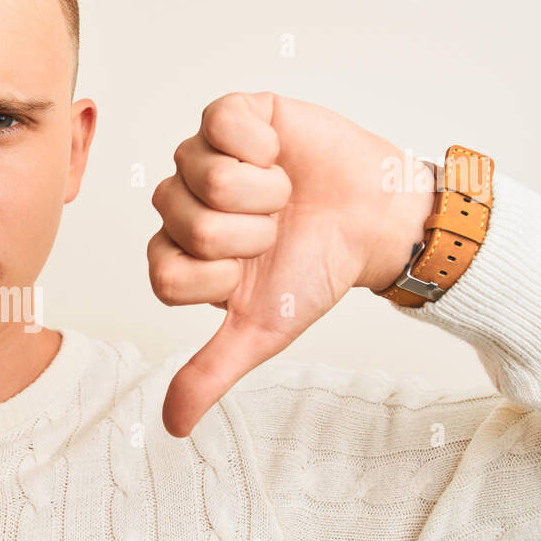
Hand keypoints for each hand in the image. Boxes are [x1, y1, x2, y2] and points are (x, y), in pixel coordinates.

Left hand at [148, 92, 433, 436]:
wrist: (376, 223)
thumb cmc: (316, 271)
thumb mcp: (262, 330)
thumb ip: (210, 371)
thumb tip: (171, 426)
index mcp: (179, 253)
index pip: (164, 275)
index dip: (218, 278)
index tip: (250, 273)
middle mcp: (180, 203)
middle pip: (186, 225)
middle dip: (249, 235)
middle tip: (275, 230)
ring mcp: (202, 156)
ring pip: (206, 177)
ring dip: (263, 194)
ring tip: (282, 195)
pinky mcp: (232, 115)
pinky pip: (221, 124)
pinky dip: (263, 147)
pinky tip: (279, 156)